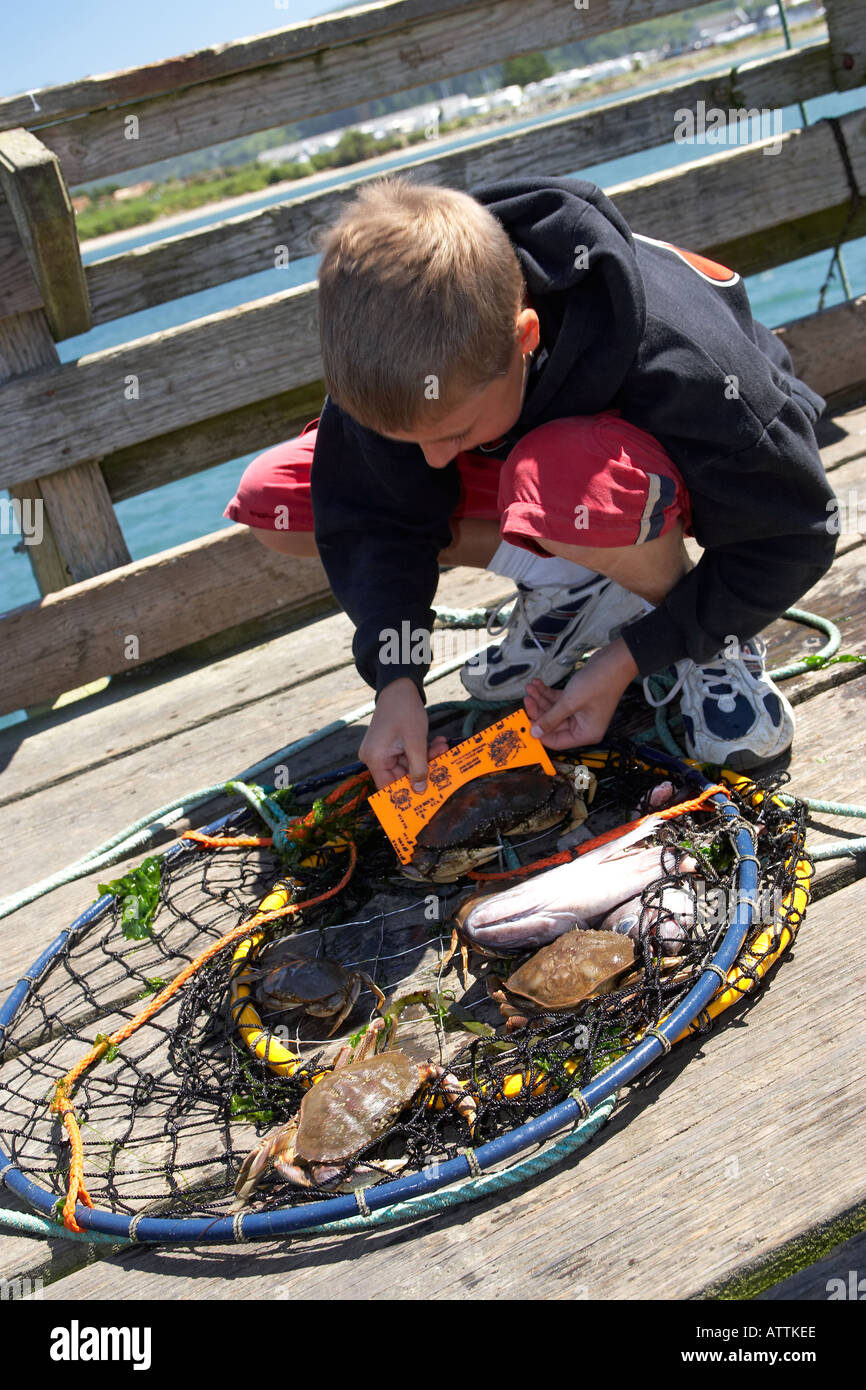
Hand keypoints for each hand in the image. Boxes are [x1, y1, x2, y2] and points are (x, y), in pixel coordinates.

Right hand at [360, 678, 448, 789]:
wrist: (400, 687)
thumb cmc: (404, 711)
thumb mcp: (416, 742)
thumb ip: (419, 768)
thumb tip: (421, 791)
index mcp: (375, 759)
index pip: (388, 787)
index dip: (405, 795)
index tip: (424, 800)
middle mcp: (375, 758)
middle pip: (401, 776)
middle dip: (424, 769)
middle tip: (443, 761)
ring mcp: (383, 751)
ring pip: (408, 765)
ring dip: (427, 757)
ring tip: (443, 746)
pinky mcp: (391, 746)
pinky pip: (408, 755)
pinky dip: (423, 750)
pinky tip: (437, 742)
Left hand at [524, 638, 638, 749]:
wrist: (614, 661)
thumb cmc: (597, 684)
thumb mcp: (569, 703)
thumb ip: (550, 719)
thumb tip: (535, 733)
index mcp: (585, 734)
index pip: (556, 741)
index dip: (540, 733)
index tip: (525, 721)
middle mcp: (583, 726)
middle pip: (553, 725)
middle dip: (538, 710)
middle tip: (527, 698)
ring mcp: (580, 713)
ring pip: (553, 710)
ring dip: (541, 699)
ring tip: (530, 687)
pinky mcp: (577, 700)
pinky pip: (558, 701)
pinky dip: (548, 693)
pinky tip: (538, 683)